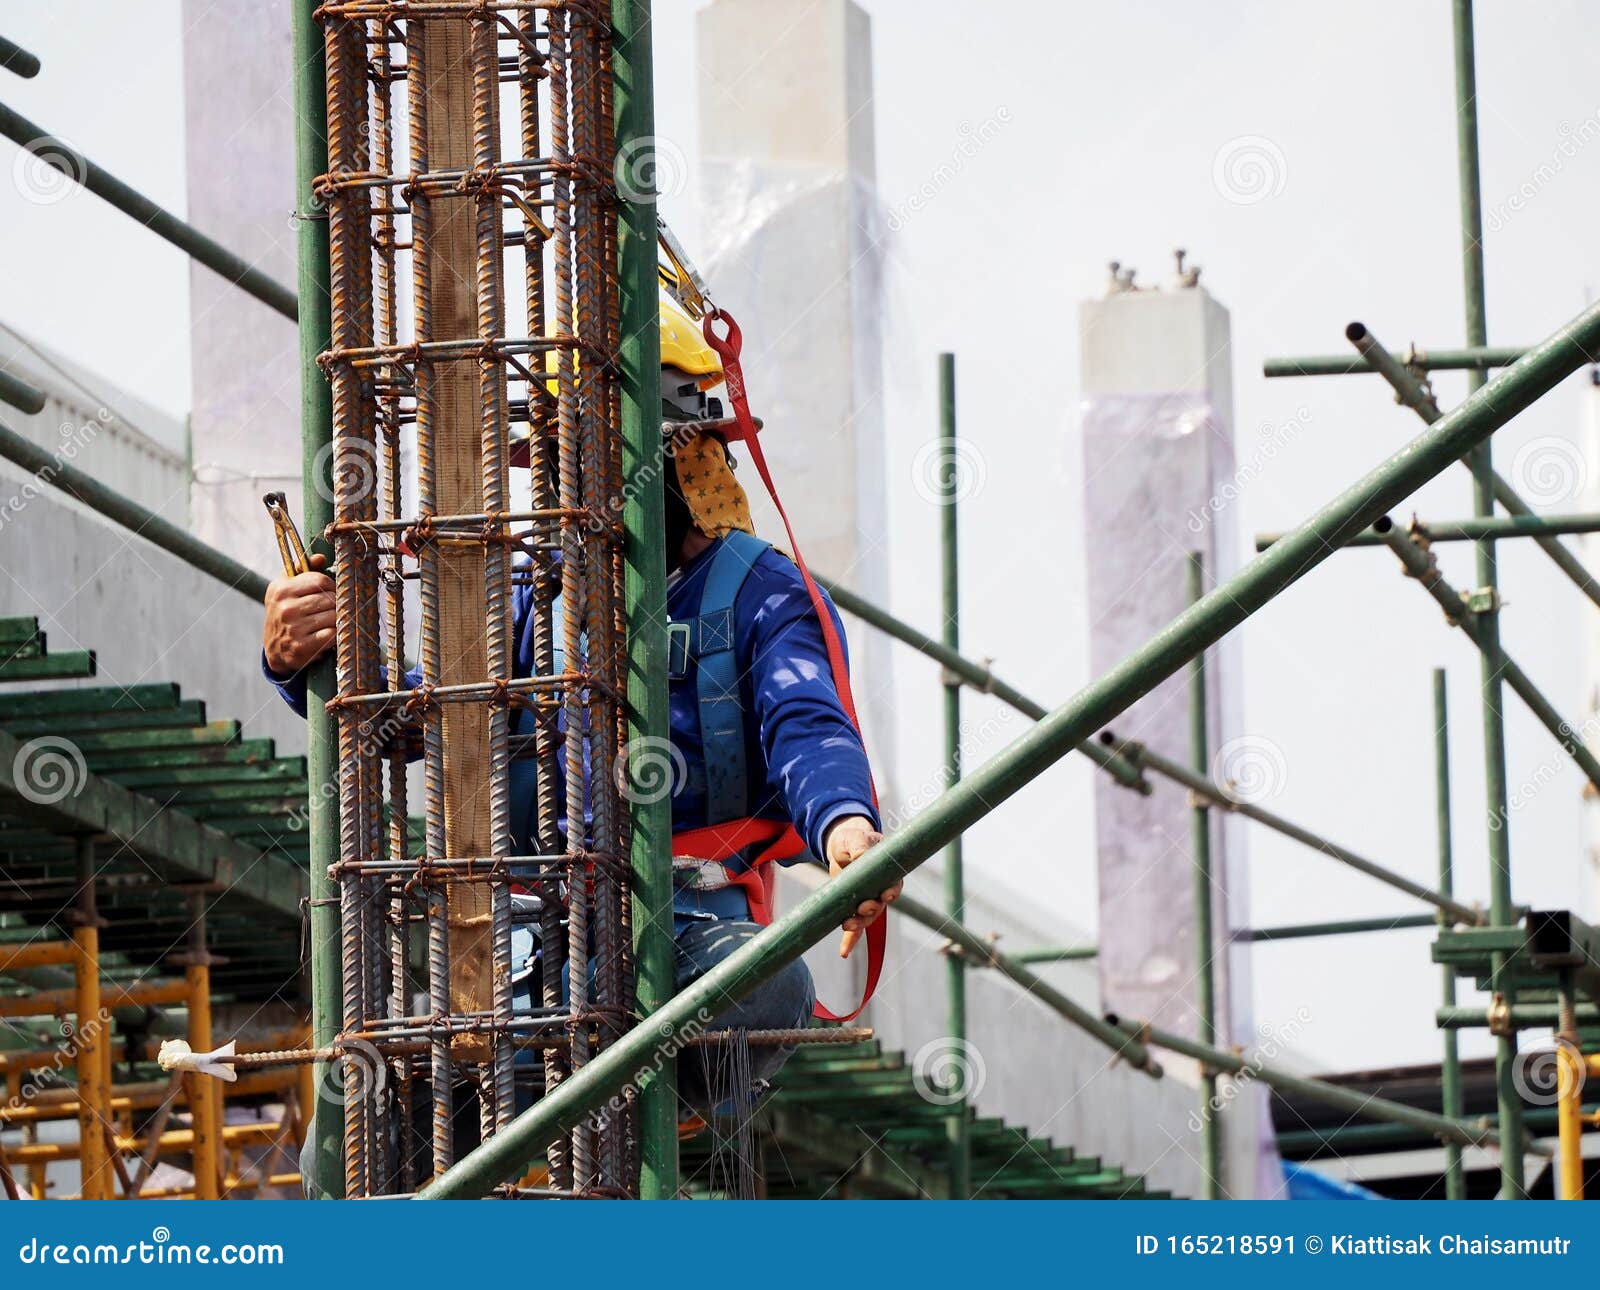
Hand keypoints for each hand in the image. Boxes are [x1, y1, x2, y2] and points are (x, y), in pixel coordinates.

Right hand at [263, 554, 335, 674]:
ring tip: (331, 621)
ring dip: (337, 619)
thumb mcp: (286, 588)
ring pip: (333, 616)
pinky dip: (335, 633)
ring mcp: (293, 628)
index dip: (331, 586)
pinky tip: (329, 633)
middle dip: (336, 603)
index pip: (320, 580)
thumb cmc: (286, 612)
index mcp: (281, 590)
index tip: (331, 592)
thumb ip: (303, 570)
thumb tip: (320, 557)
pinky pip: (332, 634)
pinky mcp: (302, 647)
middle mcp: (285, 608)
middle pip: (329, 599)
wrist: (275, 647)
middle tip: (333, 608)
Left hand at [825, 814, 897, 957]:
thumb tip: (858, 855)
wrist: (842, 845)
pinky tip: (844, 952)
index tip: (886, 896)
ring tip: (847, 925)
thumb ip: (858, 845)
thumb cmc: (854, 838)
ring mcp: (867, 900)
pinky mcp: (853, 906)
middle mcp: (880, 889)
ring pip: (867, 917)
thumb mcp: (855, 838)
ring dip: (858, 924)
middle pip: (880, 905)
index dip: (892, 893)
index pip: (894, 885)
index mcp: (888, 872)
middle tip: (862, 907)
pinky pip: (855, 927)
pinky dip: (850, 940)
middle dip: (871, 910)